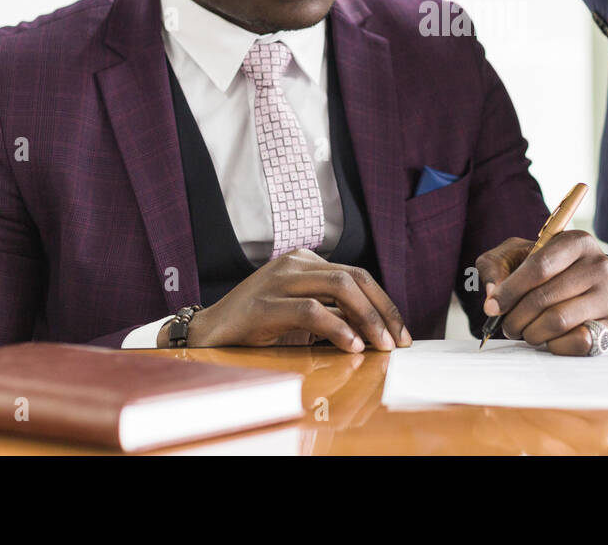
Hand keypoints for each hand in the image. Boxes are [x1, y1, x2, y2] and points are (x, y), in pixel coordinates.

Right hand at [170, 249, 410, 351]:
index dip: (384, 304)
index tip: (400, 333)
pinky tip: (351, 346)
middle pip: (355, 277)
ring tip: (379, 345)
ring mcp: (278, 279)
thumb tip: (377, 331)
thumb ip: (334, 314)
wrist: (207, 333)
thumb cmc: (257, 326)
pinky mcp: (263, 303)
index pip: (358, 275)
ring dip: (366, 318)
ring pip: (339, 287)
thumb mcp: (302, 315)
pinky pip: (311, 310)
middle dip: (382, 311)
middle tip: (396, 342)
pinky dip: (337, 328)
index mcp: (305, 261)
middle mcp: (294, 263)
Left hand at [476, 232, 607, 355]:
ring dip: (532, 333)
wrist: (589, 290)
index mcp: (577, 242)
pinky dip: (556, 345)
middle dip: (516, 317)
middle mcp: (599, 266)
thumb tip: (493, 294)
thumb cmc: (548, 271)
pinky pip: (578, 342)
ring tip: (527, 330)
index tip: (492, 307)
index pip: (539, 267)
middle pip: (544, 298)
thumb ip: (495, 266)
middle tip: (507, 325)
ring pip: (558, 322)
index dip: (510, 290)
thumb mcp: (517, 255)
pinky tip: (551, 338)